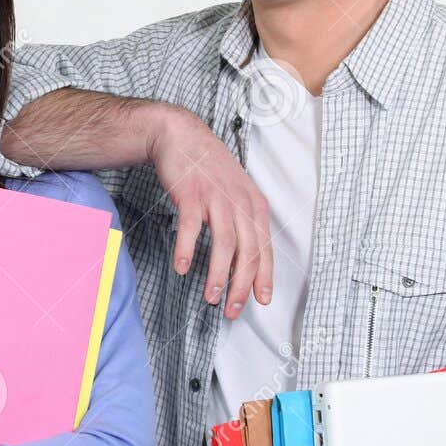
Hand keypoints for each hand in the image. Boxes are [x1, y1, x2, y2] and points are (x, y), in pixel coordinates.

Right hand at [148, 105, 272, 318]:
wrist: (181, 136)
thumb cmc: (209, 170)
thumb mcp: (236, 193)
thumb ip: (242, 223)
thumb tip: (243, 261)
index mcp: (255, 205)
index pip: (264, 248)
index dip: (264, 277)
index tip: (261, 300)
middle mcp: (240, 202)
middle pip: (248, 251)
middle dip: (241, 285)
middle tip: (231, 309)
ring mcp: (216, 197)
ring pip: (224, 243)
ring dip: (218, 273)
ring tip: (210, 296)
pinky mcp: (192, 193)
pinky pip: (191, 226)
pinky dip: (187, 249)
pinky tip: (182, 267)